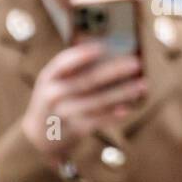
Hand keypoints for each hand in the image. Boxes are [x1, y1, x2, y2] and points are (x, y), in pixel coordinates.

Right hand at [20, 42, 145, 160]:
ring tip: (142, 85)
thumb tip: (108, 51)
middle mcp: (53, 94)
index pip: (63, 63)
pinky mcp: (74, 129)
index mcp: (49, 76)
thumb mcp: (56, 79)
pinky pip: (98, 121)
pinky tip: (128, 108)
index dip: (82, 55)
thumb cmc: (56, 96)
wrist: (40, 133)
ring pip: (97, 102)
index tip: (101, 47)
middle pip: (87, 81)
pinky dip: (113, 114)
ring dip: (122, 93)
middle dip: (114, 71)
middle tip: (135, 63)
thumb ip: (75, 67)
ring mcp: (63, 114)